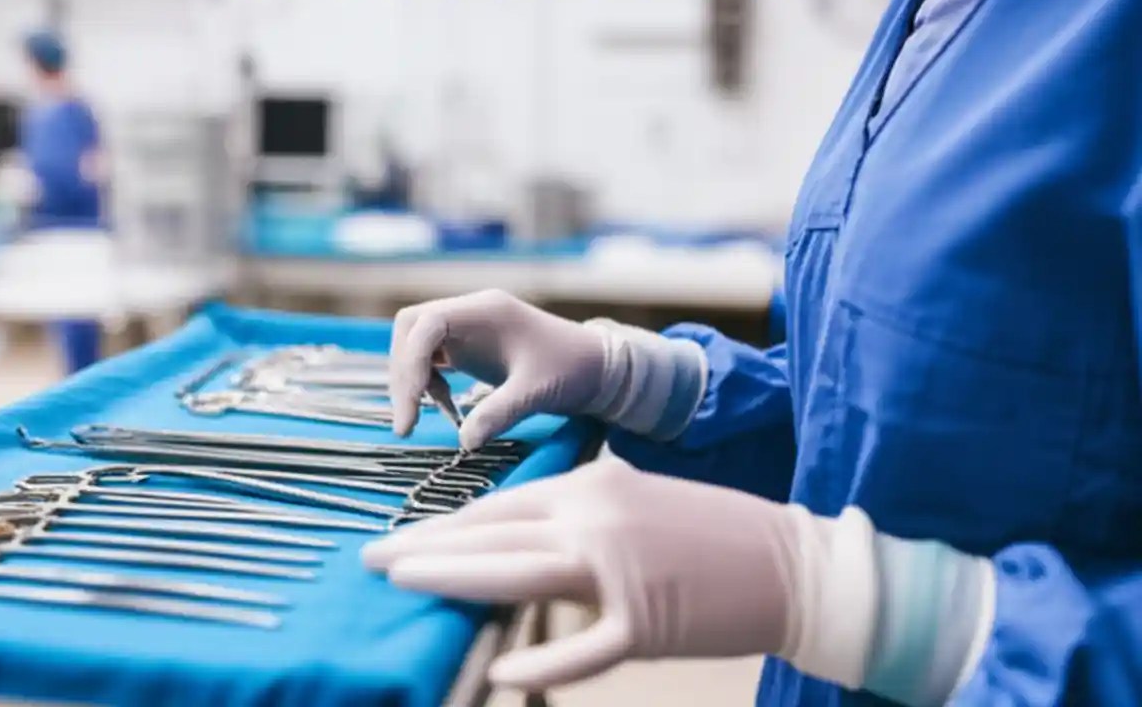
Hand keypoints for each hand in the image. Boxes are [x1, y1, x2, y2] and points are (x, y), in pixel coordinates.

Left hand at [362, 457, 796, 690]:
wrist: (792, 561)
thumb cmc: (714, 530)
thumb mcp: (638, 502)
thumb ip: (580, 514)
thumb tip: (524, 537)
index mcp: (595, 487)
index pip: (502, 506)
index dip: (447, 524)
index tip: (403, 535)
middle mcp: (598, 519)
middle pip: (495, 533)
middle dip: (427, 547)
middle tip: (372, 557)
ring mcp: (621, 572)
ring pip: (519, 576)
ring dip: (453, 579)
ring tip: (399, 585)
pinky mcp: (647, 624)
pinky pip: (584, 650)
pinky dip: (543, 666)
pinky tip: (500, 676)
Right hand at [388, 290, 606, 449]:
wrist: (597, 367)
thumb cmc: (572, 370)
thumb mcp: (537, 393)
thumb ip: (499, 413)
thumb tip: (464, 441)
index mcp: (486, 311)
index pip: (427, 323)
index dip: (411, 362)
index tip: (412, 404)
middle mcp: (471, 313)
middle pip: (410, 330)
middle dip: (402, 373)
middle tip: (407, 419)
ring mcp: (467, 328)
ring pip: (416, 344)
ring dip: (411, 380)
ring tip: (421, 419)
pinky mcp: (468, 346)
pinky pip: (431, 358)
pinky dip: (427, 383)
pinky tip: (445, 408)